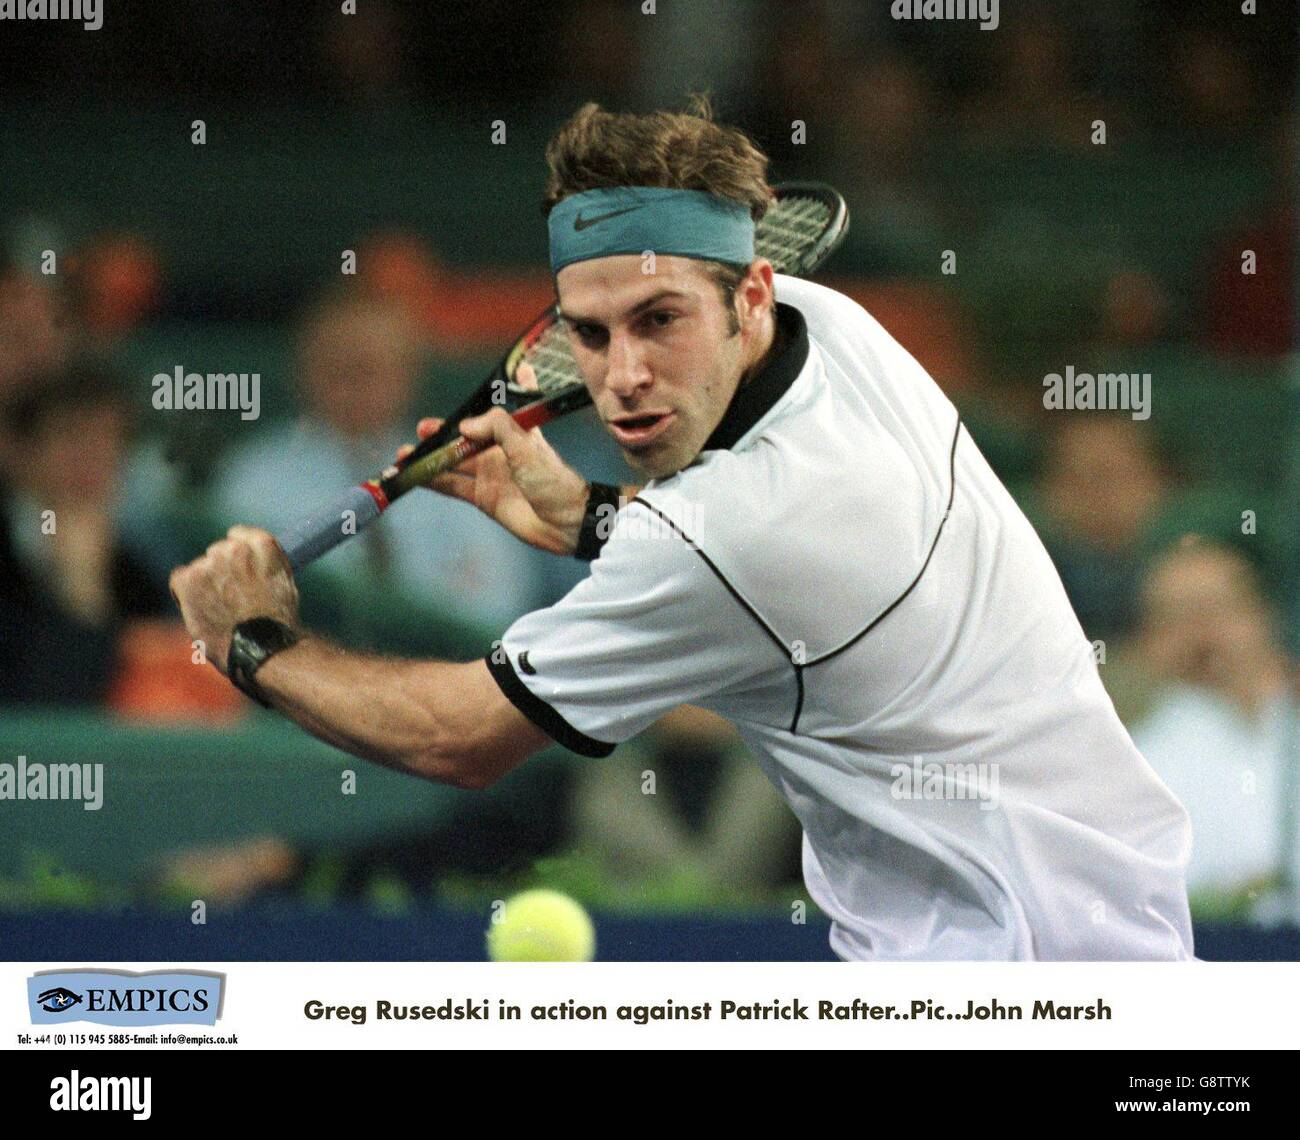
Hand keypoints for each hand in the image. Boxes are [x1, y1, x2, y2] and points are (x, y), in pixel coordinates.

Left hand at [169, 526, 299, 671]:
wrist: (262, 648)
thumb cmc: (278, 622)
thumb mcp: (284, 583)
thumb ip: (265, 564)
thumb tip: (252, 561)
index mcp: (263, 545)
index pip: (239, 536)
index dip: (239, 555)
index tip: (240, 570)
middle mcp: (235, 548)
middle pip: (218, 552)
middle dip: (222, 571)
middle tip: (232, 599)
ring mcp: (210, 563)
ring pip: (200, 567)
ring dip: (205, 584)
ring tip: (220, 611)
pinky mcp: (189, 579)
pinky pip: (180, 578)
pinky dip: (185, 594)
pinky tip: (201, 610)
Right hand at [398, 364, 590, 554]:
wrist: (565, 522)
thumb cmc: (553, 480)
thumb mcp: (526, 446)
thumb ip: (497, 427)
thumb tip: (464, 425)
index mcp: (515, 434)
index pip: (504, 410)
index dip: (501, 394)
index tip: (504, 374)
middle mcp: (500, 452)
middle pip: (466, 438)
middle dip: (444, 432)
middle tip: (422, 429)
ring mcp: (491, 475)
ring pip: (454, 463)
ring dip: (432, 458)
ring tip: (406, 454)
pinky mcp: (484, 498)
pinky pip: (453, 486)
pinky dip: (434, 481)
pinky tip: (416, 475)